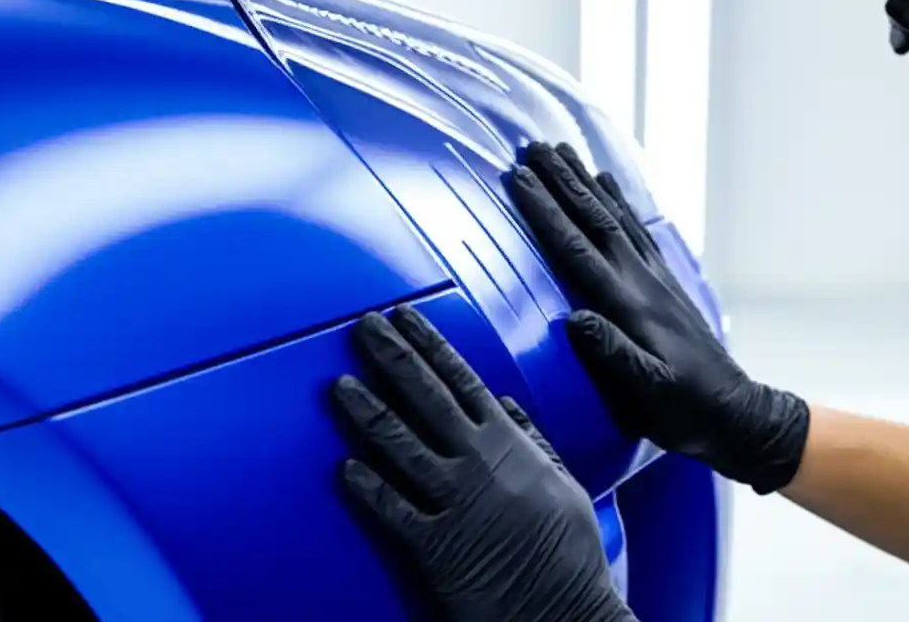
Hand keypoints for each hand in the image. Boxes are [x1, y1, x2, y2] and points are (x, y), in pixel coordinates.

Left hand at [332, 306, 634, 621]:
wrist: (565, 614)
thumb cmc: (569, 554)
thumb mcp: (565, 486)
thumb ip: (533, 441)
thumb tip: (506, 403)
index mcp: (509, 445)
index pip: (461, 380)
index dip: (429, 344)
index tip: (403, 315)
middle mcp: (479, 464)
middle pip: (425, 398)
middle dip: (392, 357)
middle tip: (363, 326)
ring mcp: (455, 503)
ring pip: (400, 445)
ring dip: (367, 412)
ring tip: (339, 386)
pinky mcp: (436, 546)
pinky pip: (393, 509)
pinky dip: (368, 488)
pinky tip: (344, 467)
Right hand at [508, 142, 808, 493]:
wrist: (735, 413)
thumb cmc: (684, 411)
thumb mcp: (647, 394)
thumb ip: (613, 355)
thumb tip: (574, 320)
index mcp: (628, 305)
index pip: (576, 248)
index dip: (546, 211)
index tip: (518, 177)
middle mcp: (640, 281)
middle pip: (594, 218)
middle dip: (561, 180)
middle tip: (532, 145)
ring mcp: (654, 278)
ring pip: (613, 217)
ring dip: (585, 181)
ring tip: (561, 150)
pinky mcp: (664, 283)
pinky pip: (635, 230)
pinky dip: (617, 201)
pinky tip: (605, 182)